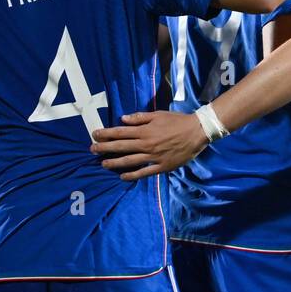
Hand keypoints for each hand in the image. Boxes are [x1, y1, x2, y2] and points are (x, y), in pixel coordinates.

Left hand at [91, 111, 207, 180]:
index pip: (120, 132)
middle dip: (104, 148)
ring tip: (103, 164)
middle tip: (92, 150)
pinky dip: (133, 175)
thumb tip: (123, 119)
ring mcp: (154, 156)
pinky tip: (122, 176)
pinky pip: (144, 172)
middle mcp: (146, 144)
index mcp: (145, 130)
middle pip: (121, 146)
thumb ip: (140, 118)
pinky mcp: (162, 166)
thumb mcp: (158, 114)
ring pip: (129, 161)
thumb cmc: (178, 121)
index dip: (106, 134)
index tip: (94, 135)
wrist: (197, 132)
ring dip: (114, 162)